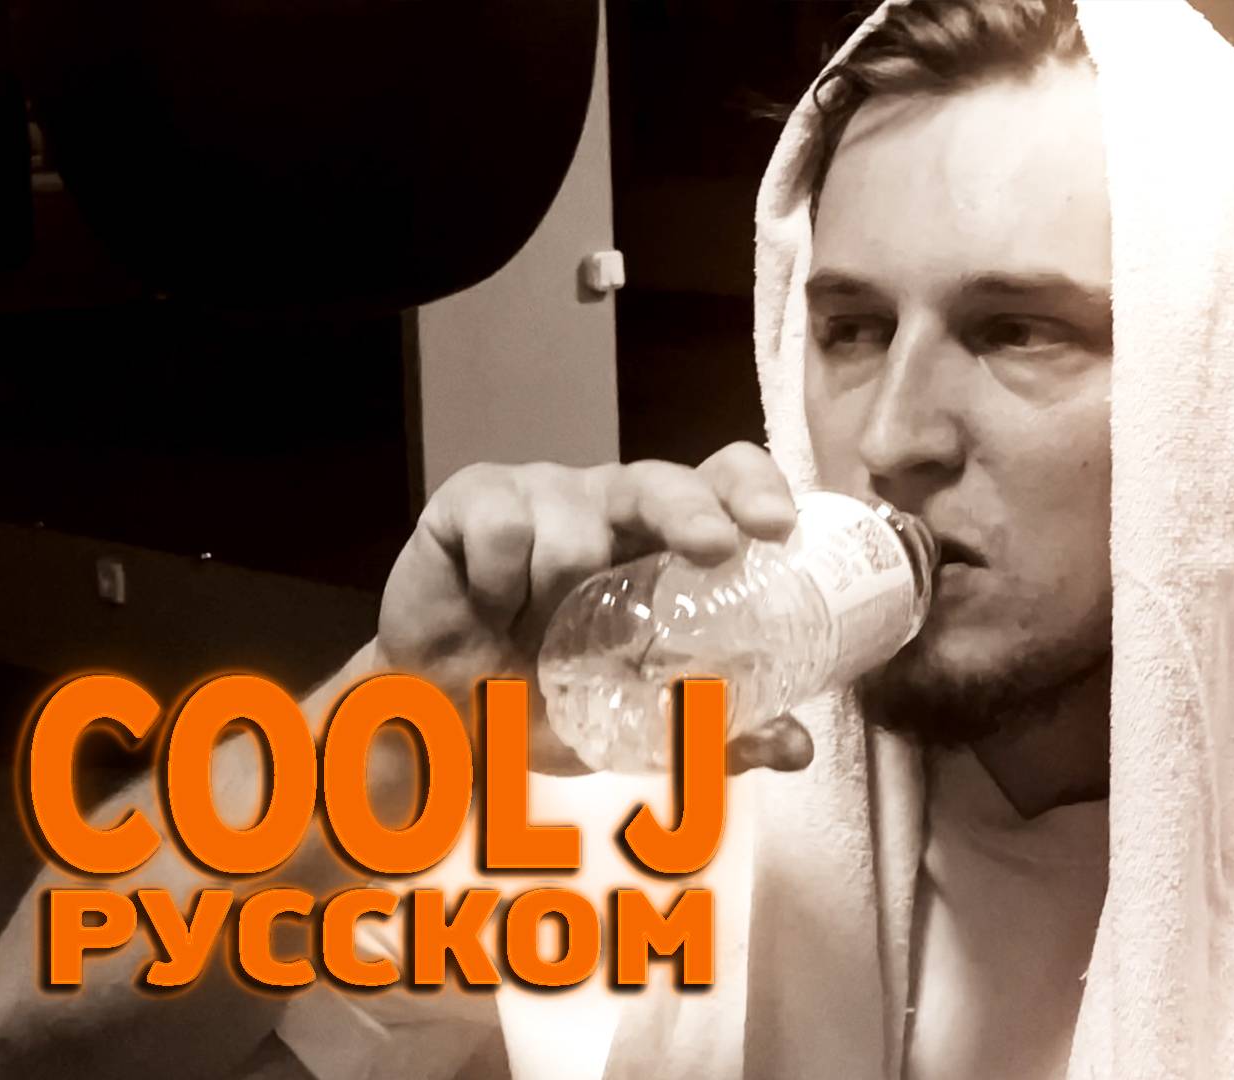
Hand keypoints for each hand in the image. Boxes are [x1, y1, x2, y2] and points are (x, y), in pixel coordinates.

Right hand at [377, 442, 813, 773]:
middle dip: (691, 511)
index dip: (753, 488)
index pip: (723, 480)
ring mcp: (540, 494)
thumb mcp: (634, 729)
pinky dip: (498, 585)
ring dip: (555, 598)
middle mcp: (609, 504)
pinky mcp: (473, 499)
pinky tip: (489, 610)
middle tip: (711, 550)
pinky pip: (501, 530)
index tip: (777, 528)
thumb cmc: (545, 703)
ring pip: (571, 524)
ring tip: (532, 633)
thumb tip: (795, 747)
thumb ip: (712, 733)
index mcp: (663, 542)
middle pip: (660, 480)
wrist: (438, 719)